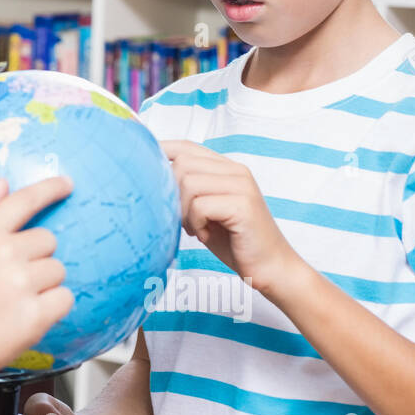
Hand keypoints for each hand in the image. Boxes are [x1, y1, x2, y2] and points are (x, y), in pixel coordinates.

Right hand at [0, 176, 74, 384]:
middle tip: (10, 281)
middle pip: (48, 240)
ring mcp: (20, 285)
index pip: (24, 201)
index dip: (49, 189)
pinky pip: (65, 299)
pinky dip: (53, 308)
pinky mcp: (35, 316)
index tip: (67, 184)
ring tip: (13, 302)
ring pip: (58, 271)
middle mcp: (3, 254)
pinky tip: (27, 317)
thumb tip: (4, 183)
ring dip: (44, 285)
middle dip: (36, 258)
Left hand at [161, 139, 299, 295]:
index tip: (142, 169)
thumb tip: (150, 177)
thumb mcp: (205, 210)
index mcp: (226, 167)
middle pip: (182, 164)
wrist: (271, 268)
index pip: (186, 146)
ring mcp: (242, 185)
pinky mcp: (243, 205)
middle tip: (185, 220)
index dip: (160, 152)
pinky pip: (200, 205)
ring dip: (184, 212)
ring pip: (188, 183)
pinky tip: (206, 235)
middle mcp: (236, 170)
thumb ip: (187, 190)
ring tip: (197, 229)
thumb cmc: (234, 241)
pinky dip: (196, 224)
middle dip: (173, 194)